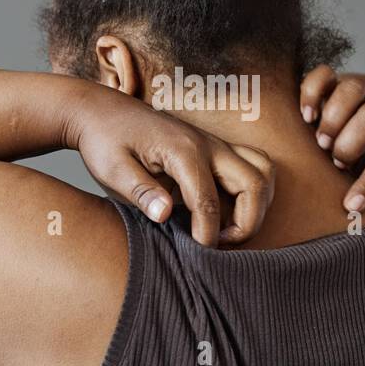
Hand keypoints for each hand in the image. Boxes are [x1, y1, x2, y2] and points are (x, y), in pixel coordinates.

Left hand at [68, 87, 274, 246]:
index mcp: (182, 150)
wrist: (102, 110)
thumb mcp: (112, 169)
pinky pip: (252, 166)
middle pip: (254, 183)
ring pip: (262, 171)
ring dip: (258, 204)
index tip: (197, 255)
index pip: (208, 202)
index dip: (207, 235)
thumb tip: (165, 215)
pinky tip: (227, 213)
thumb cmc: (104, 139)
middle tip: (221, 244)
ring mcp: (215, 144)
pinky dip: (253, 192)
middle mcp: (208, 144)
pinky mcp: (215, 149)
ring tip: (229, 230)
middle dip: (248, 222)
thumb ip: (140, 192)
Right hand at [300, 66, 364, 212]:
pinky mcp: (336, 81)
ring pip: (352, 90)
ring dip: (333, 118)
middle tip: (336, 161)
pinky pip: (324, 74)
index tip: (351, 204)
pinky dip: (312, 93)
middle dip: (350, 142)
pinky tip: (306, 116)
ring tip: (320, 141)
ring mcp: (361, 93)